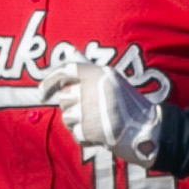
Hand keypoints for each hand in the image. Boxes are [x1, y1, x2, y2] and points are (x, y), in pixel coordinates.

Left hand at [38, 53, 163, 163]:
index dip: (49, 80)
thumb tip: (69, 52)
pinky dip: (85, 136)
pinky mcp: (87, 129)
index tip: (42, 92)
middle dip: (71, 106)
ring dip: (78, 122)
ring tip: (97, 123)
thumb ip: (88, 68)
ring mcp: (87, 109)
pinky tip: (100, 134)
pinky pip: (75, 133)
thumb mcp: (112, 80)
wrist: (147, 129)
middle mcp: (90, 89)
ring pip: (66, 117)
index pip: (65, 70)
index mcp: (97, 73)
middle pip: (63, 97)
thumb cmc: (130, 104)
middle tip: (90, 112)